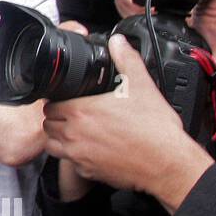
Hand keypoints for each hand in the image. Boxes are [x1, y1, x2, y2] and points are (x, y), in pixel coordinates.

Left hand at [42, 34, 213, 212]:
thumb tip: (118, 43)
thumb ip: (126, 60)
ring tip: (78, 132)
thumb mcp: (142, 86)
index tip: (68, 100)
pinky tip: (91, 150)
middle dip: (57, 119)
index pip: (50, 105)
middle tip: (74, 116)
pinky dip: (75, 157)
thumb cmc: (154, 129)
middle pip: (48, 124)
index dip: (57, 101)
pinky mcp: (87, 172)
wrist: (167, 163)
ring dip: (60, 138)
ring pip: (53, 145)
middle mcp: (74, 134)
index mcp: (81, 111)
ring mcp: (78, 155)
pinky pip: (70, 163)